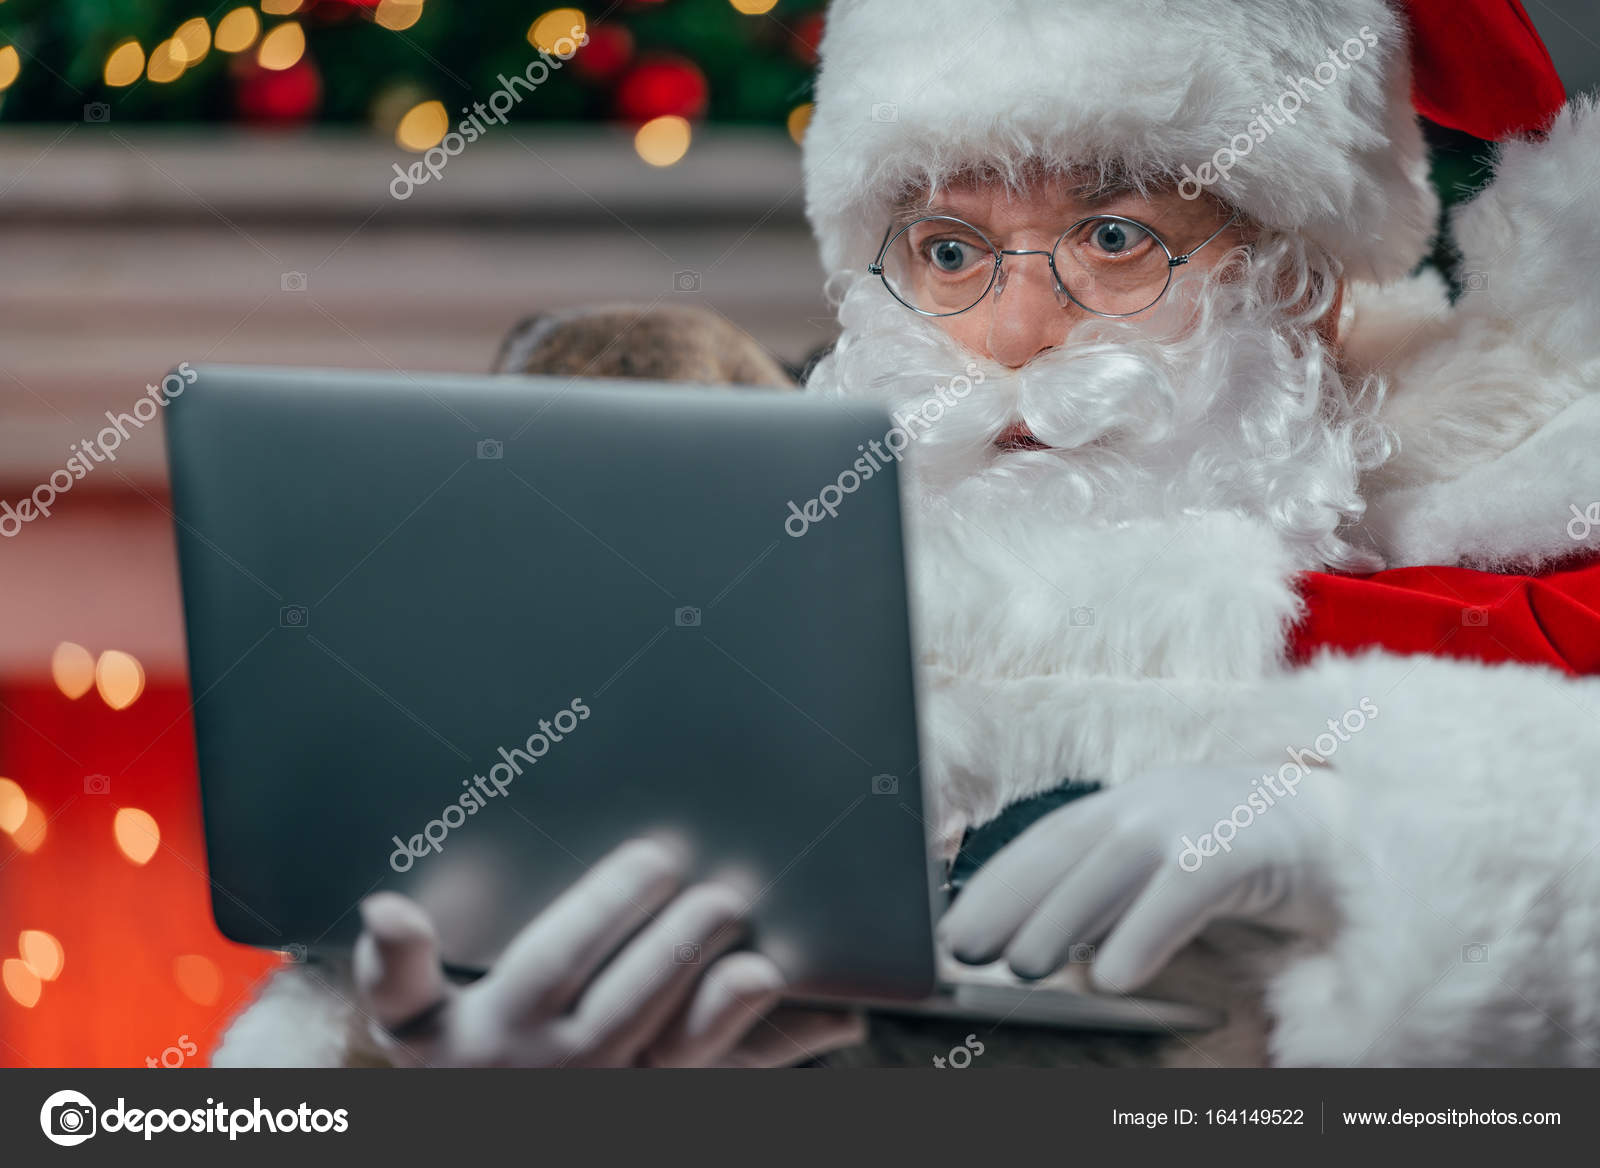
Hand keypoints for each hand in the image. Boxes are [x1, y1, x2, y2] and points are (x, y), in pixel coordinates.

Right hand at [353, 837, 864, 1066]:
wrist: (492, 1136)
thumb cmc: (456, 1065)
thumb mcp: (413, 1026)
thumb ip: (397, 969)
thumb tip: (383, 905)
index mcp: (505, 1028)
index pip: (559, 963)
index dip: (609, 909)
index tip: (653, 858)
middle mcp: (569, 1068)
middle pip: (629, 1007)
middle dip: (678, 948)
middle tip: (721, 893)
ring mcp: (628, 1095)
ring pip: (682, 1058)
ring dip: (726, 1013)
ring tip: (763, 963)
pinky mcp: (675, 1107)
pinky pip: (734, 1081)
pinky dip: (787, 1048)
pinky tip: (839, 1015)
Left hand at [937, 765, 1348, 992]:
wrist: (1349, 828)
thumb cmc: (1246, 854)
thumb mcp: (1165, 869)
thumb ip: (1113, 894)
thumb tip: (1045, 940)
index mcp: (1128, 805)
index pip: (1047, 839)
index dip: (997, 880)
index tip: (952, 924)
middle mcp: (1152, 800)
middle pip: (1067, 847)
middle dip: (1010, 896)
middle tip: (965, 950)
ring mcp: (1198, 814)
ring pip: (1113, 864)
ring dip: (1062, 915)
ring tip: (1022, 966)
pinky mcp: (1244, 845)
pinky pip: (1185, 889)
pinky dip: (1145, 930)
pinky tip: (1116, 975)